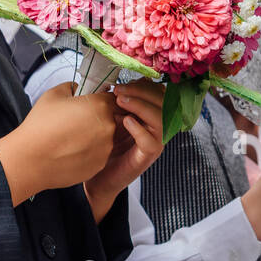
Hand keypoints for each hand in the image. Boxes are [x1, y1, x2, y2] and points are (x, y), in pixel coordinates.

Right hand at [0, 83, 116, 204]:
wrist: (30, 159)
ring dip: (94, 135)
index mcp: (100, 105)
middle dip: (97, 117)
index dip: (100, 99)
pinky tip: (71, 151)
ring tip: (71, 138)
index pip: (112, 97)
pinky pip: (99, 153)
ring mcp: (105, 148)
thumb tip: (80, 90)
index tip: (88, 103)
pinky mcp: (100, 164)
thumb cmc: (40, 125)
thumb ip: (73, 87)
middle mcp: (108, 127)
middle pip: (111, 117)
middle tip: (76, 121)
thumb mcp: (54, 94)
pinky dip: (89, 151)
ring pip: (105, 137)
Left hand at [83, 81, 165, 220]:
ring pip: (162, 120)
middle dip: (142, 93)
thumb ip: (116, 101)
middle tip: (118, 91)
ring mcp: (154, 143)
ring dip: (141, 107)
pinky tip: (125, 122)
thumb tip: (112, 83)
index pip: (160, 93)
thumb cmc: (102, 145)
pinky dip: (140, 129)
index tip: (122, 83)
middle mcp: (157, 128)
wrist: (95, 177)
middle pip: (164, 103)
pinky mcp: (146, 158)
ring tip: (120, 102)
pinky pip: (152, 142)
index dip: (144, 85)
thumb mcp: (109, 117)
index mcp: (150, 115)